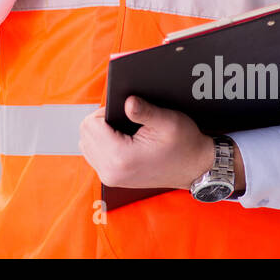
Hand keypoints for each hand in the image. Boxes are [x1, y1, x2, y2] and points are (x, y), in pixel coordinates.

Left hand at [78, 96, 215, 189]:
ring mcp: (109, 177)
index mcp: (120, 157)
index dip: (106, 112)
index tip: (126, 114)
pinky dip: (101, 143)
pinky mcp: (111, 178)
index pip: (91, 124)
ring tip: (123, 131)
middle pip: (85, 133)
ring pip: (85, 142)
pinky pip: (92, 153)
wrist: (194, 168)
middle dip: (102, 122)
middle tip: (126, 121)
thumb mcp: (168, 121)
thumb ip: (144, 110)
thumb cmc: (184, 145)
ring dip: (100, 132)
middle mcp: (110, 171)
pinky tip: (119, 140)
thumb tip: (127, 101)